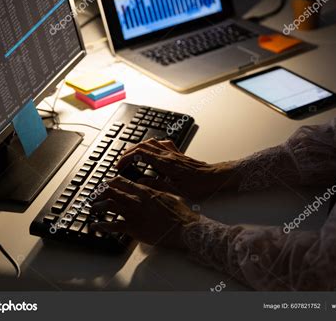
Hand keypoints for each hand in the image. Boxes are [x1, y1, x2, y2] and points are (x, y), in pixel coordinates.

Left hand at [90, 176, 198, 248]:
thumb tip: (144, 181)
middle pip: (111, 192)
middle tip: (94, 196)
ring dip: (97, 206)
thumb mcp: (168, 192)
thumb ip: (155, 185)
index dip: (110, 182)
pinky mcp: (132, 228)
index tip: (105, 184)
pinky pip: (112, 225)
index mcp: (145, 191)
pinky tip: (95, 226)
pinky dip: (101, 225)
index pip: (121, 182)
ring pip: (108, 206)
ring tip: (92, 209)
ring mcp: (133, 214)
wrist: (184, 227)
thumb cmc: (179, 212)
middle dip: (99, 193)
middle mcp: (136, 200)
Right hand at [116, 139, 234, 201]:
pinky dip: (152, 146)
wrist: (216, 178)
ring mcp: (174, 153)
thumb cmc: (200, 186)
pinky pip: (162, 144)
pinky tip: (151, 152)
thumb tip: (140, 183)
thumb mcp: (176, 191)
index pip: (140, 154)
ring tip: (131, 156)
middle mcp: (169, 155)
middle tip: (121, 162)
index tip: (119, 166)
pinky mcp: (179, 155)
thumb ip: (157, 186)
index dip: (126, 158)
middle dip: (129, 152)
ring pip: (151, 142)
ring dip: (139, 147)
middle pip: (143, 145)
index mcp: (166, 163)